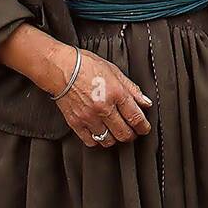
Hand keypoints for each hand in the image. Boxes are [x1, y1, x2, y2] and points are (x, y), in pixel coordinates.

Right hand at [0, 24, 153, 148]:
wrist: (61, 68)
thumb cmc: (87, 66)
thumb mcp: (115, 72)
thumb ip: (132, 89)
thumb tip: (145, 102)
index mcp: (116, 94)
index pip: (135, 118)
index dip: (143, 127)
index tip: (144, 128)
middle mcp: (103, 108)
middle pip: (124, 133)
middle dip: (131, 135)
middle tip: (132, 131)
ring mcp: (89, 117)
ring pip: (108, 140)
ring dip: (115, 138)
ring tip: (115, 131)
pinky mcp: (75, 123)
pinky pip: (90, 141)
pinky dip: (97, 140)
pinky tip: (100, 133)